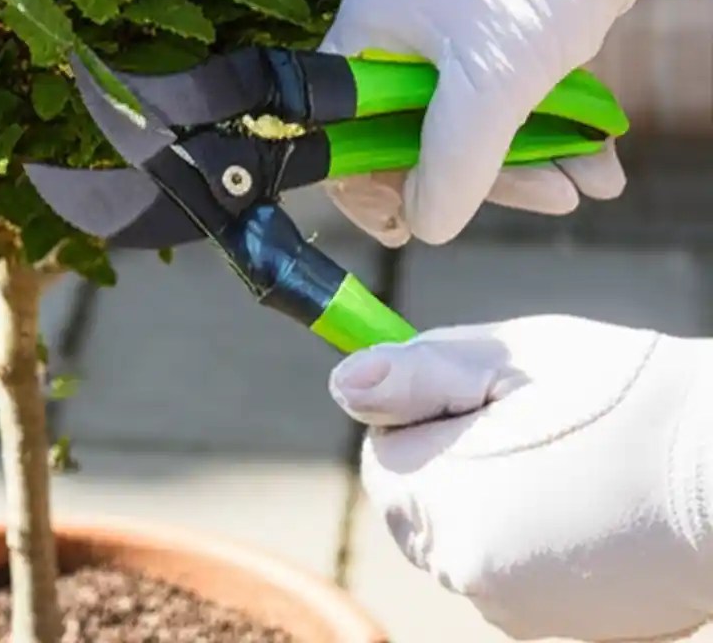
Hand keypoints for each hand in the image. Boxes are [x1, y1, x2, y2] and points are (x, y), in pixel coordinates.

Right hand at [319, 0, 700, 245]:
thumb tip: (427, 226)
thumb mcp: (491, 87)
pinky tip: (594, 161)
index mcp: (370, 28)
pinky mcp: (501, 31)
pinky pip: (506, 101)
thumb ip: (452, 166)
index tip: (408, 225)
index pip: (340, 124)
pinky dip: (547, 133)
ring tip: (583, 183)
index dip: (368, 181)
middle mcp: (402, 28)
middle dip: (483, 178)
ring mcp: (453, 30)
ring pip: (471, 125)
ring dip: (529, 162)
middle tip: (540, 199)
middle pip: (415, 133)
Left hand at [329, 315, 712, 641]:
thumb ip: (418, 371)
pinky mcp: (558, 630)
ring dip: (492, 507)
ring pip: (464, 543)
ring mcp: (512, 608)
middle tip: (528, 428)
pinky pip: (512, 578)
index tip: (480, 401)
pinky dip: (532, 547)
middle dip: (451, 467)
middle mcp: (463, 567)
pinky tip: (590, 512)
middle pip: (417, 509)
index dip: (424, 420)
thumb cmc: (630, 399)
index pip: (383, 457)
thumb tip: (343, 380)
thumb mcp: (514, 358)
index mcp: (440, 494)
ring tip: (570, 468)